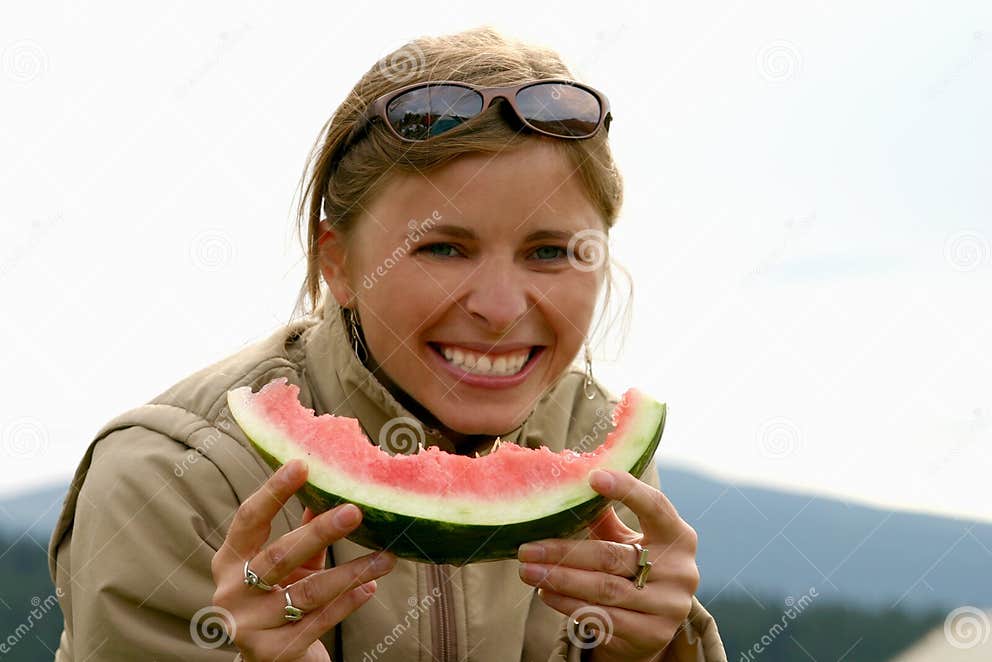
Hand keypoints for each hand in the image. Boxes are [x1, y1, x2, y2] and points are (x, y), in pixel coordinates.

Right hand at [210, 459, 397, 661]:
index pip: (248, 519)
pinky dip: (347, 604)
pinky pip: (317, 623)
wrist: (271, 661)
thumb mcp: (288, 564)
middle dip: (320, 532)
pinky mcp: (271, 654)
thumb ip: (303, 532)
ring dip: (350, 572)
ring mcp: (247, 626)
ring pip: (305, 594)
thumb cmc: (280, 599)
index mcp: (229, 559)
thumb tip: (332, 491)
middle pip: (278, 555)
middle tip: (356, 511)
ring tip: (385, 558)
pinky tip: (370, 587)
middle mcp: (230, 592)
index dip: (273, 491)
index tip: (302, 465)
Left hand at [517, 468, 699, 661]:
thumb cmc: (634, 566)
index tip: (593, 477)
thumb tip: (568, 484)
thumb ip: (604, 516)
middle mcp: (681, 571)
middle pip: (613, 556)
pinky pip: (602, 617)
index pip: (655, 506)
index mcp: (678, 536)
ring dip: (560, 580)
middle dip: (564, 552)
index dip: (627, 489)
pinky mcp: (654, 634)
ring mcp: (669, 605)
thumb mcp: (628, 539)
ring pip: (604, 589)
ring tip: (529, 572)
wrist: (653, 625)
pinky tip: (547, 593)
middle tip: (527, 549)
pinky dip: (569, 604)